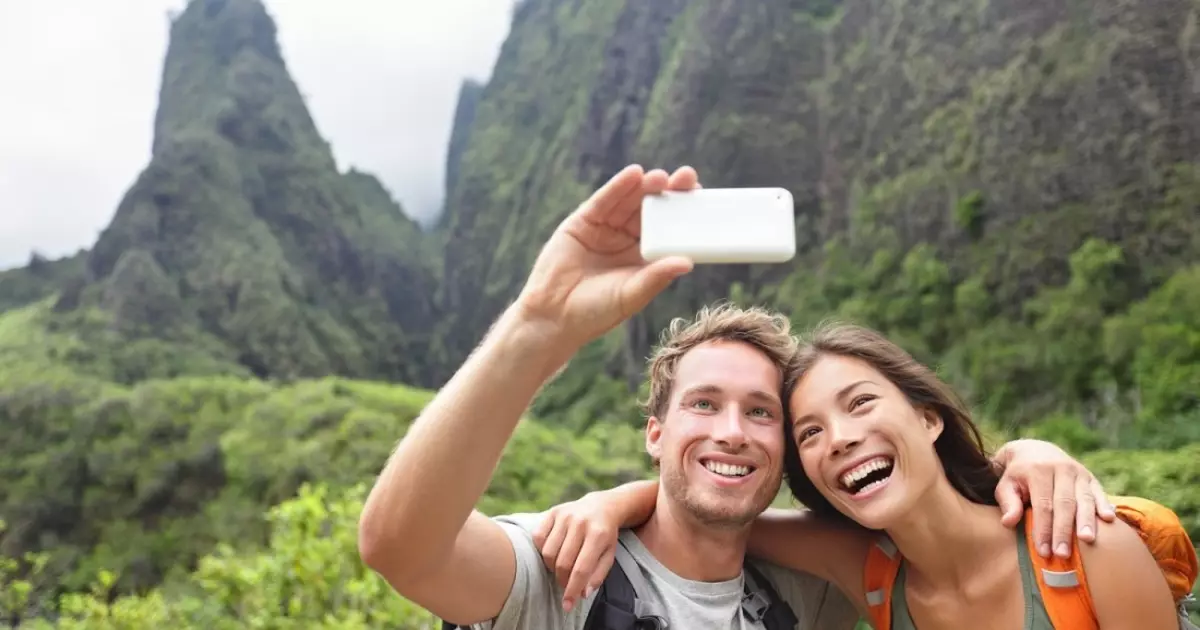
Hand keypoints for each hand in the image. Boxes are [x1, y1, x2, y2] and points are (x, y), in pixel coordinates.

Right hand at [514, 164, 698, 351]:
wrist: (553, 316)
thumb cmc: (596, 312)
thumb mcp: (631, 295)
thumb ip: (656, 277)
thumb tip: (687, 262)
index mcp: (644, 257)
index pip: (669, 228)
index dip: (684, 212)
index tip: (702, 197)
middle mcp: (627, 239)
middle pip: (652, 209)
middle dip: (669, 192)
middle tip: (687, 177)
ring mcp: (606, 228)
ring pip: (629, 201)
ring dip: (645, 186)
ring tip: (661, 177)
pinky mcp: (583, 222)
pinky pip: (603, 201)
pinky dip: (618, 186)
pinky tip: (633, 174)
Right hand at [532, 493, 622, 612]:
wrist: (601, 506)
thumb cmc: (605, 536)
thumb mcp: (609, 555)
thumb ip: (597, 576)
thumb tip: (582, 594)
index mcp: (598, 534)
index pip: (581, 569)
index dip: (572, 590)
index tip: (567, 606)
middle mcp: (580, 523)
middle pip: (563, 562)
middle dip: (562, 580)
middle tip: (565, 584)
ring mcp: (565, 515)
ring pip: (548, 552)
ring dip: (551, 567)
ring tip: (560, 568)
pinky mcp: (553, 512)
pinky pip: (538, 536)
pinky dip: (541, 549)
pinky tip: (552, 552)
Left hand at [992, 439, 1115, 557]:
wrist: (1034, 450)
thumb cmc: (1017, 476)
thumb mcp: (1005, 485)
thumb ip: (1008, 503)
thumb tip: (1008, 523)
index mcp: (1038, 470)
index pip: (1042, 505)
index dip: (1043, 529)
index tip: (1043, 551)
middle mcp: (1061, 468)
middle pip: (1065, 503)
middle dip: (1064, 530)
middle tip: (1063, 554)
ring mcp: (1078, 472)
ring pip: (1084, 498)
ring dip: (1087, 521)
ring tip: (1088, 541)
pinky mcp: (1090, 477)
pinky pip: (1099, 492)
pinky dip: (1105, 505)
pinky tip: (1109, 520)